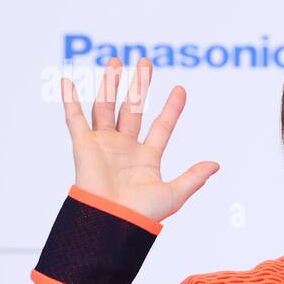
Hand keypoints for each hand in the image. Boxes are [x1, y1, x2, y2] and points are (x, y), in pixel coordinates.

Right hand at [60, 56, 218, 222]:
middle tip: (145, 62)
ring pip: (106, 107)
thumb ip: (194, 178)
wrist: (113, 221)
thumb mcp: (175, 194)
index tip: (181, 89)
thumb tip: (216, 165)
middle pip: (132, 109)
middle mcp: (125, 147)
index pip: (162, 126)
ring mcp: (104, 144)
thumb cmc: (142, 213)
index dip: (172, 109)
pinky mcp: (84, 145)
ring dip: (110, 84)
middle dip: (139, 85)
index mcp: (147, 158)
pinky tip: (67, 81)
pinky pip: (74, 118)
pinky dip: (69, 100)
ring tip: (115, 62)